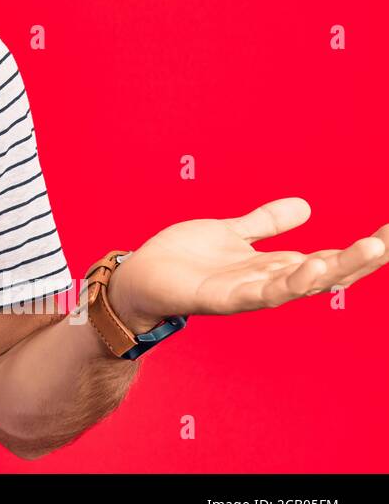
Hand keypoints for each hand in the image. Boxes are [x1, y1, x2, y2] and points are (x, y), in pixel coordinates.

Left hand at [106, 198, 388, 330]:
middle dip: (360, 259)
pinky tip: (311, 266)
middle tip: (388, 242)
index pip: (328, 257)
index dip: (360, 249)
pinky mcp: (222, 298)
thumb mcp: (231, 232)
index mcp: (273, 266)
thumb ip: (265, 222)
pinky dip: (288, 283)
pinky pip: (261, 293)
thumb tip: (306, 205)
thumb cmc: (182, 259)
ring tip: (368, 250)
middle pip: (325, 272)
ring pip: (301, 284)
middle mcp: (267, 282)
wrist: (139, 278)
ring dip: (335, 269)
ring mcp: (247, 292)